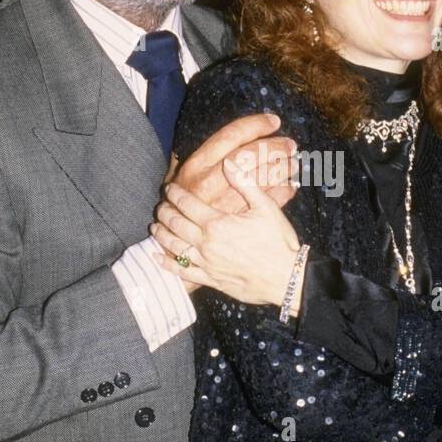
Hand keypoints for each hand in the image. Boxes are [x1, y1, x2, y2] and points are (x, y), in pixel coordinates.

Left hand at [151, 157, 302, 307]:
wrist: (286, 278)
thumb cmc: (279, 242)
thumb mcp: (266, 207)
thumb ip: (244, 183)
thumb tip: (230, 163)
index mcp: (217, 222)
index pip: (187, 203)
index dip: (175, 194)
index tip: (170, 188)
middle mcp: (207, 242)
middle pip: (175, 223)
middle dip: (164, 212)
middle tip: (160, 205)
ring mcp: (206, 263)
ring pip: (174, 246)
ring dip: (161, 234)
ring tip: (155, 226)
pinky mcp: (210, 279)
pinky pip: (183, 272)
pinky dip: (167, 264)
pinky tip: (158, 258)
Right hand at [167, 112, 297, 217]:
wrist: (177, 237)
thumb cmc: (182, 200)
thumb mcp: (179, 173)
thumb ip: (199, 154)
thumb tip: (225, 136)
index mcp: (197, 164)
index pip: (232, 135)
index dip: (257, 125)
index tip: (274, 122)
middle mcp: (210, 181)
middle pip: (251, 155)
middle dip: (275, 147)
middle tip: (290, 145)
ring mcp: (224, 202)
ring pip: (262, 178)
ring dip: (282, 168)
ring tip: (293, 163)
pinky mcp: (237, 220)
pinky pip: (267, 202)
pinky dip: (283, 192)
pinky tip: (289, 186)